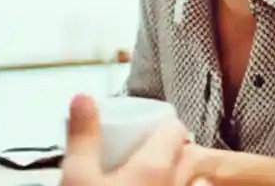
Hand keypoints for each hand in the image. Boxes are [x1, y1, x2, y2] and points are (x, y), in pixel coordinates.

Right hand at [59, 93, 211, 185]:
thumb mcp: (77, 177)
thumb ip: (83, 136)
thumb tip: (83, 96)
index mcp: (158, 166)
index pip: (176, 130)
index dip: (161, 127)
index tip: (145, 131)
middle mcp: (181, 184)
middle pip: (187, 156)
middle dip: (171, 153)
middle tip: (144, 156)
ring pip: (196, 182)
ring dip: (183, 177)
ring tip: (158, 178)